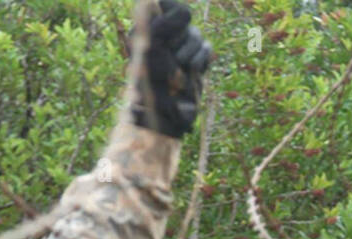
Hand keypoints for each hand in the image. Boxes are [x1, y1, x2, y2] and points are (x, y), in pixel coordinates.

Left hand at [131, 1, 211, 138]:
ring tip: (182, 66)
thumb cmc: (151, 83)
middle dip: (181, 35)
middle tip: (172, 53)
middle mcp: (162, 37)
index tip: (171, 23)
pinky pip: (206, 48)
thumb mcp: (153, 47)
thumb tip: (187, 12)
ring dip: (191, 49)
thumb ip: (165, 24)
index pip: (163, 4)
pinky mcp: (194, 63)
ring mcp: (179, 50)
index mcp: (145, 30)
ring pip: (195, 34)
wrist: (163, 116)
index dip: (170, 10)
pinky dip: (201, 58)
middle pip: (183, 19)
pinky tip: (192, 70)